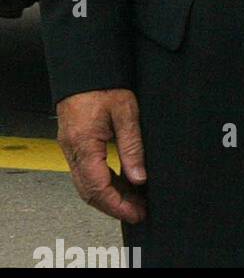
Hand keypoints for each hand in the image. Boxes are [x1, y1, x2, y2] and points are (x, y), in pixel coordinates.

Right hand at [56, 89, 147, 224]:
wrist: (86, 65)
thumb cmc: (105, 82)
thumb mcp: (127, 112)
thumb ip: (132, 147)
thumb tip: (140, 178)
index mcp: (83, 143)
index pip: (98, 187)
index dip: (118, 205)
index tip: (136, 213)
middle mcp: (72, 150)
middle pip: (89, 191)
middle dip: (114, 206)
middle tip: (139, 212)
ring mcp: (70, 147)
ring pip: (86, 184)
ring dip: (109, 196)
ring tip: (135, 201)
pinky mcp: (74, 143)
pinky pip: (86, 171)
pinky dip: (103, 182)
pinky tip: (122, 183)